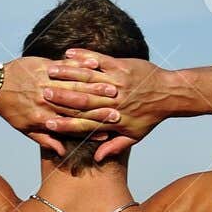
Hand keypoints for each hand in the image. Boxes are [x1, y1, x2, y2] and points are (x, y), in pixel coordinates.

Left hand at [0, 56, 119, 156]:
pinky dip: (79, 66)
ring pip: (73, 84)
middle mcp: (46, 101)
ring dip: (94, 85)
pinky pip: (63, 66)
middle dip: (100, 104)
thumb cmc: (11, 110)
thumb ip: (46, 140)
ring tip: (112, 86)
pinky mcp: (41, 66)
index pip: (74, 123)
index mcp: (44, 118)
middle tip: (119, 104)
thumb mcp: (25, 129)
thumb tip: (62, 153)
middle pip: (77, 103)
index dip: (94, 124)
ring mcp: (44, 82)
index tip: (112, 124)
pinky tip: (93, 65)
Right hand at [44, 49, 170, 161]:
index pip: (84, 123)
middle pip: (82, 100)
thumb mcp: (135, 135)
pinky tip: (68, 53)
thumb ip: (115, 146)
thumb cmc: (151, 116)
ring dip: (67, 74)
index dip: (65, 124)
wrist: (171, 94)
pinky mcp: (121, 66)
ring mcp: (117, 82)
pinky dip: (83, 56)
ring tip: (49, 72)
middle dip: (60, 97)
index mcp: (113, 119)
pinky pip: (99, 59)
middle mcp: (113, 101)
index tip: (47, 123)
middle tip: (41, 94)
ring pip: (87, 78)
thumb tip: (97, 157)